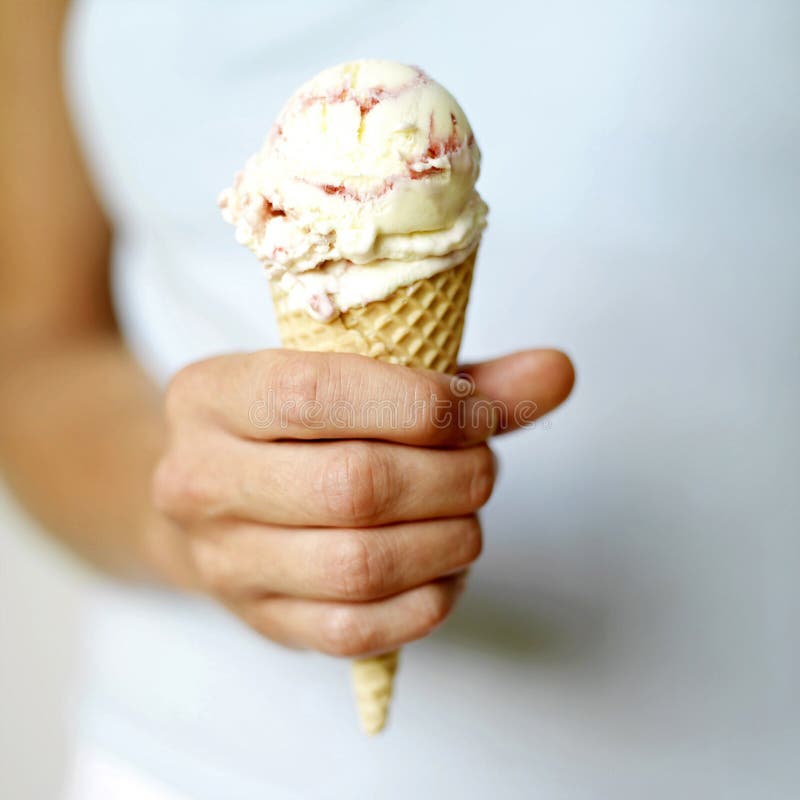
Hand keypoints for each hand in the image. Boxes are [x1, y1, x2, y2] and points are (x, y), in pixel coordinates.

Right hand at [147, 349, 573, 656]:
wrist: (219, 494)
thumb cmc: (301, 425)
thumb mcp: (357, 376)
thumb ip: (456, 377)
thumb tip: (555, 372)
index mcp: (212, 395)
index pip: (315, 395)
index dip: (419, 406)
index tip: (476, 413)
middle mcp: (200, 480)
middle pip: (352, 486)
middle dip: (451, 477)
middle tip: (483, 465)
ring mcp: (224, 562)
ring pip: (360, 566)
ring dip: (448, 540)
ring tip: (469, 514)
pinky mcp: (262, 621)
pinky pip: (357, 630)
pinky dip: (428, 600)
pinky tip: (446, 567)